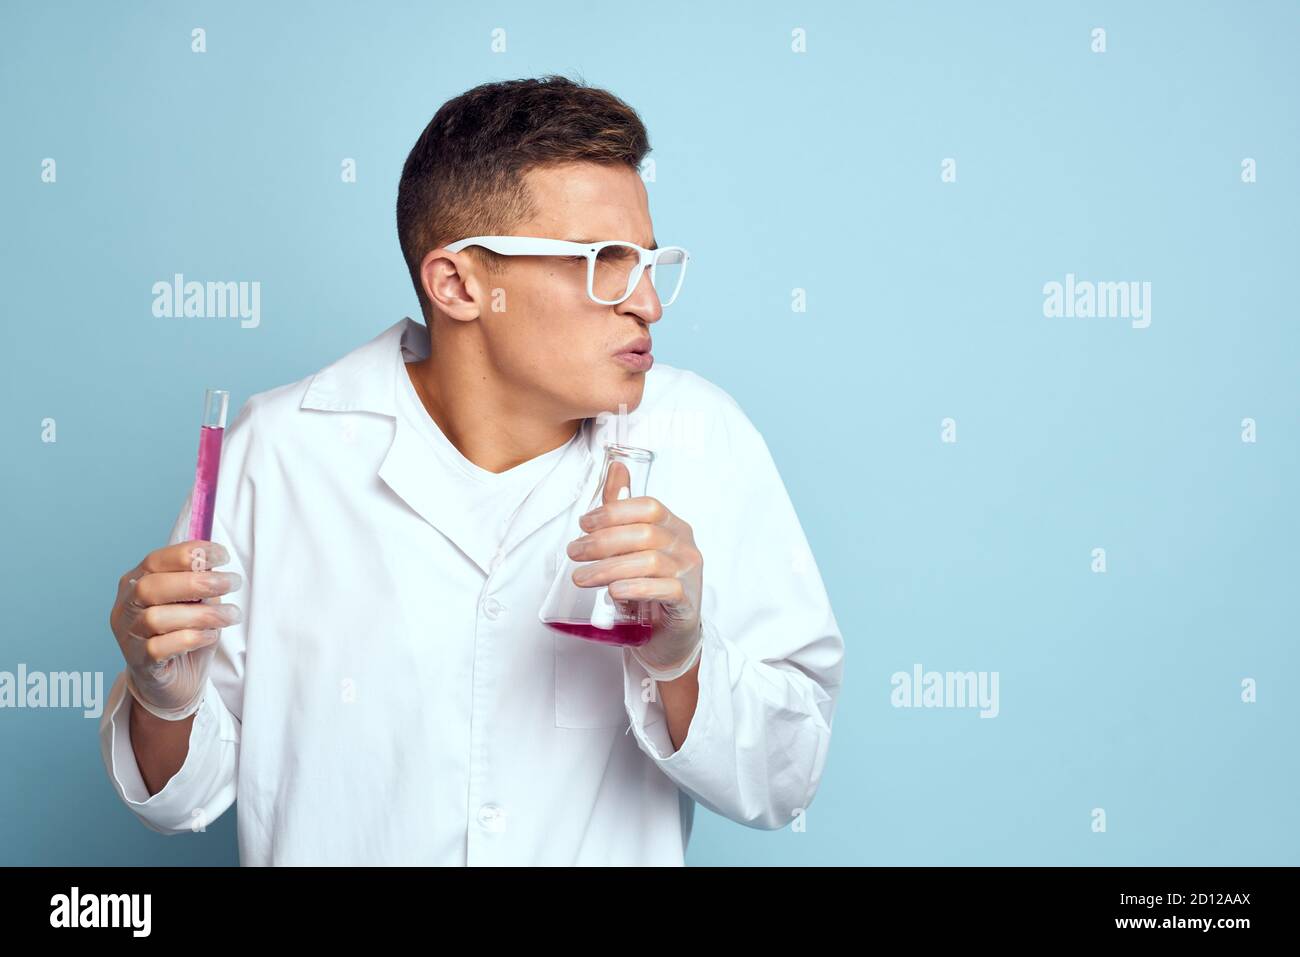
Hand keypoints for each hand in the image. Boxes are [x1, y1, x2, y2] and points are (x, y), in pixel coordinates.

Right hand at [109, 540, 242, 719]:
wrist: (175, 682)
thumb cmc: (184, 633)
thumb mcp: (196, 602)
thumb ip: (200, 582)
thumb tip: (215, 564)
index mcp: (136, 582)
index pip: (156, 560)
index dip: (189, 554)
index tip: (223, 556)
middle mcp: (126, 606)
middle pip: (150, 587)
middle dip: (197, 581)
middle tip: (233, 582)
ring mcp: (128, 635)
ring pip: (156, 618)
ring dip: (201, 614)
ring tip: (230, 615)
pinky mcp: (139, 662)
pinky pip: (159, 648)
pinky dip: (190, 639)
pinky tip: (210, 636)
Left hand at [566, 475, 703, 675]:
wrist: (668, 636)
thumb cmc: (648, 587)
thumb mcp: (631, 549)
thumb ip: (621, 511)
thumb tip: (616, 467)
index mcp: (673, 527)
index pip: (648, 507)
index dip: (613, 512)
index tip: (584, 525)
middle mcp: (685, 546)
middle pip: (644, 533)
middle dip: (602, 542)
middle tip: (574, 553)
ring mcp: (689, 574)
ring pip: (650, 561)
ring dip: (609, 568)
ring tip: (581, 578)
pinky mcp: (687, 602)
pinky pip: (665, 589)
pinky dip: (635, 588)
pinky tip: (613, 592)